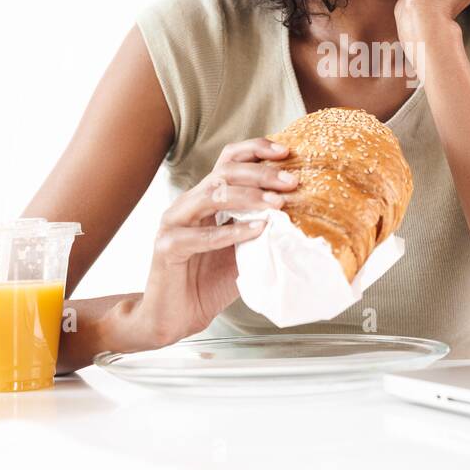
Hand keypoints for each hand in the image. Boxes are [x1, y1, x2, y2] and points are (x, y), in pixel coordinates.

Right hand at [120, 137, 299, 349]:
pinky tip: (255, 231)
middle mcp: (188, 204)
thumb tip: (302, 215)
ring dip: (249, 197)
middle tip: (291, 182)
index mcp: (206, 198)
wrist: (175, 318)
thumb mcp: (245, 251)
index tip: (286, 152)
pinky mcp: (167, 247)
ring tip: (277, 204)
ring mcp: (174, 222)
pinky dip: (230, 232)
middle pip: (224, 172)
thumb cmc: (208, 283)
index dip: (255, 150)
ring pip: (211, 194)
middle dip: (261, 173)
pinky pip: (200, 235)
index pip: (228, 160)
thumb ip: (262, 229)